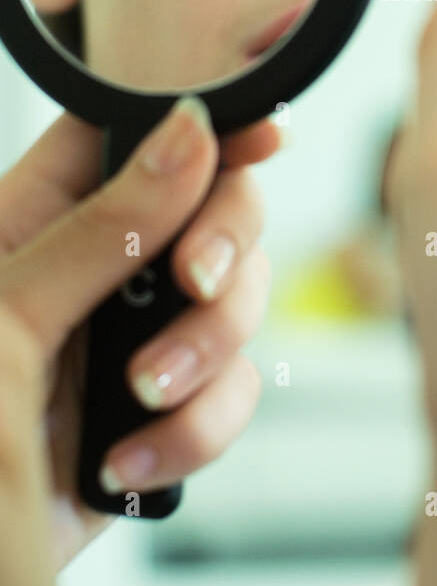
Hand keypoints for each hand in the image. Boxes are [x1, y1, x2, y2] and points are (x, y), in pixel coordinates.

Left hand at [0, 99, 278, 569]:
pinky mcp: (157, 415)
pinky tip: (127, 460)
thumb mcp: (7, 326)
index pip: (125, 137)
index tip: (261, 137)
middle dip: (222, 250)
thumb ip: (100, 228)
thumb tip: (185, 135)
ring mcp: (126, 347)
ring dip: (206, 355)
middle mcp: (87, 278)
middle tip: (195, 284)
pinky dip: (198, 430)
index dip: (200, 125)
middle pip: (206, 211)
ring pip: (232, 305)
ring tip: (144, 398)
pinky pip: (228, 394)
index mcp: (29, 226)